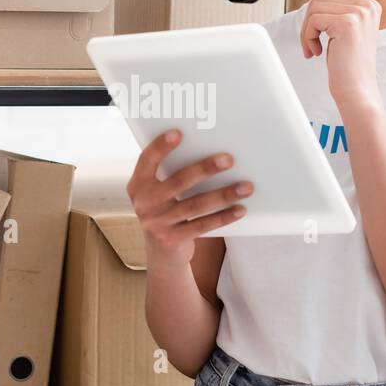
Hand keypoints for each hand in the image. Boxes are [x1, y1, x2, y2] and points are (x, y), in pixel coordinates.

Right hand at [126, 129, 252, 266]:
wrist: (161, 253)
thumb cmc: (167, 210)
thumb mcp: (160, 192)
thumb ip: (173, 173)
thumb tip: (210, 149)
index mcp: (138, 185)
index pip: (147, 160)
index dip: (161, 146)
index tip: (178, 133)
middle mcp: (144, 203)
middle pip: (178, 182)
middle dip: (205, 169)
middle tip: (229, 159)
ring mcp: (156, 224)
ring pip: (195, 205)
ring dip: (224, 194)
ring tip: (246, 186)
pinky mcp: (171, 240)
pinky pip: (202, 226)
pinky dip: (223, 217)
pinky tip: (240, 209)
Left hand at [296, 0, 383, 112]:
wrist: (357, 89)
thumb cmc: (347, 64)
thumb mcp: (344, 30)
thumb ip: (336, 8)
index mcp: (369, 5)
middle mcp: (367, 5)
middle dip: (308, 18)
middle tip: (309, 39)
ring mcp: (359, 13)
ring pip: (315, 6)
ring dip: (307, 30)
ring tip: (314, 48)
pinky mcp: (347, 23)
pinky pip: (313, 20)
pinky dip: (307, 37)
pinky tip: (316, 52)